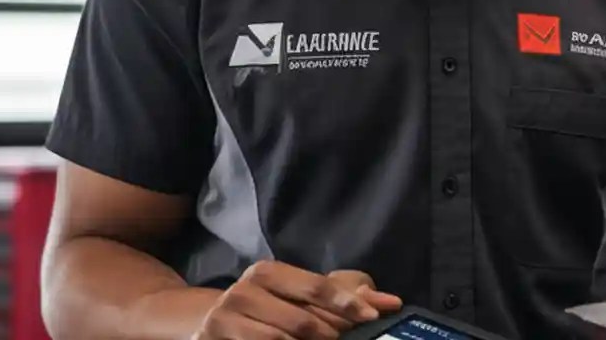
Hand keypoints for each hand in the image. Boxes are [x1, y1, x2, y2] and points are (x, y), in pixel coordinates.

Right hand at [195, 261, 402, 339]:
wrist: (212, 325)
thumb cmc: (271, 308)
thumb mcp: (305, 296)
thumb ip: (348, 297)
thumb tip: (392, 303)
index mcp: (268, 273)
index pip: (315, 287)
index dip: (347, 304)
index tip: (370, 317)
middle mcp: (243, 291)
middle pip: (300, 319)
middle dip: (329, 333)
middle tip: (343, 339)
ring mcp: (224, 319)